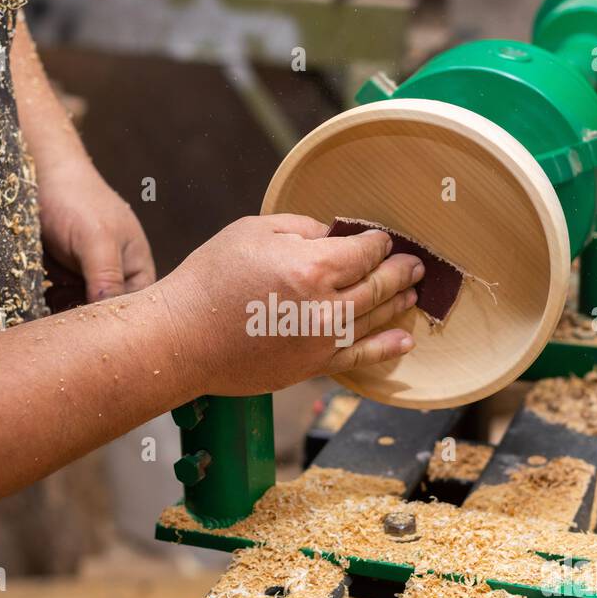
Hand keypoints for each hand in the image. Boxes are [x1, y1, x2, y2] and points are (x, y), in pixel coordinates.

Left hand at [39, 171, 155, 308]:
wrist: (40, 174)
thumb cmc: (76, 200)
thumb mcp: (97, 239)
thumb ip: (107, 276)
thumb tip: (111, 313)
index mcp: (138, 269)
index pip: (135, 310)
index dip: (117, 321)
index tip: (92, 324)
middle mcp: (117, 277)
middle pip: (107, 315)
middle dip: (88, 316)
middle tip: (68, 308)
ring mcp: (90, 278)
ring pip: (81, 310)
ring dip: (66, 310)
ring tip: (56, 293)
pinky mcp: (65, 277)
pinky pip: (61, 300)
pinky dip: (53, 300)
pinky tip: (46, 289)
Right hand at [159, 214, 423, 394]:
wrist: (181, 340)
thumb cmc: (209, 280)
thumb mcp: (253, 232)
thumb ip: (302, 229)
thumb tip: (334, 236)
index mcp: (311, 267)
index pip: (364, 251)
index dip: (378, 242)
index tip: (382, 239)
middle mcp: (324, 309)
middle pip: (378, 286)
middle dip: (400, 271)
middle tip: (415, 263)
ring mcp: (320, 343)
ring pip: (374, 320)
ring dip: (398, 304)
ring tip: (412, 293)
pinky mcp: (310, 368)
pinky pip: (358, 357)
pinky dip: (385, 348)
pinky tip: (404, 340)